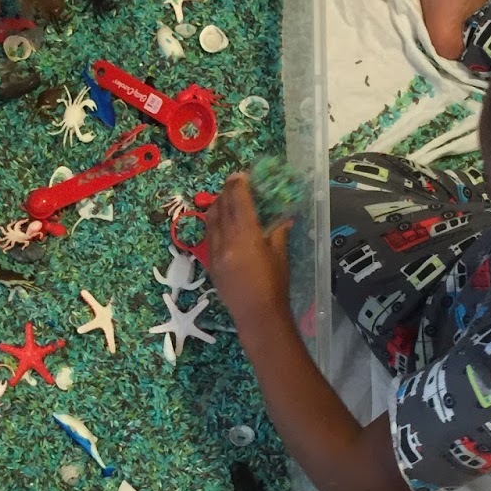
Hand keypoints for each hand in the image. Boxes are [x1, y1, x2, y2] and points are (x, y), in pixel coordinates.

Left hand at [205, 174, 292, 327]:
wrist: (258, 315)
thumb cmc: (274, 285)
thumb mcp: (280, 255)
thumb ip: (278, 233)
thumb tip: (282, 219)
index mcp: (246, 236)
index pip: (239, 202)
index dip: (238, 185)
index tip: (240, 175)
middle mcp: (226, 241)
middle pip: (221, 208)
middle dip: (226, 192)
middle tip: (233, 183)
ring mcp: (215, 253)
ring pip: (210, 221)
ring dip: (216, 206)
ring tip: (223, 199)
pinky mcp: (210, 264)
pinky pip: (208, 237)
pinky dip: (212, 224)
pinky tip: (218, 222)